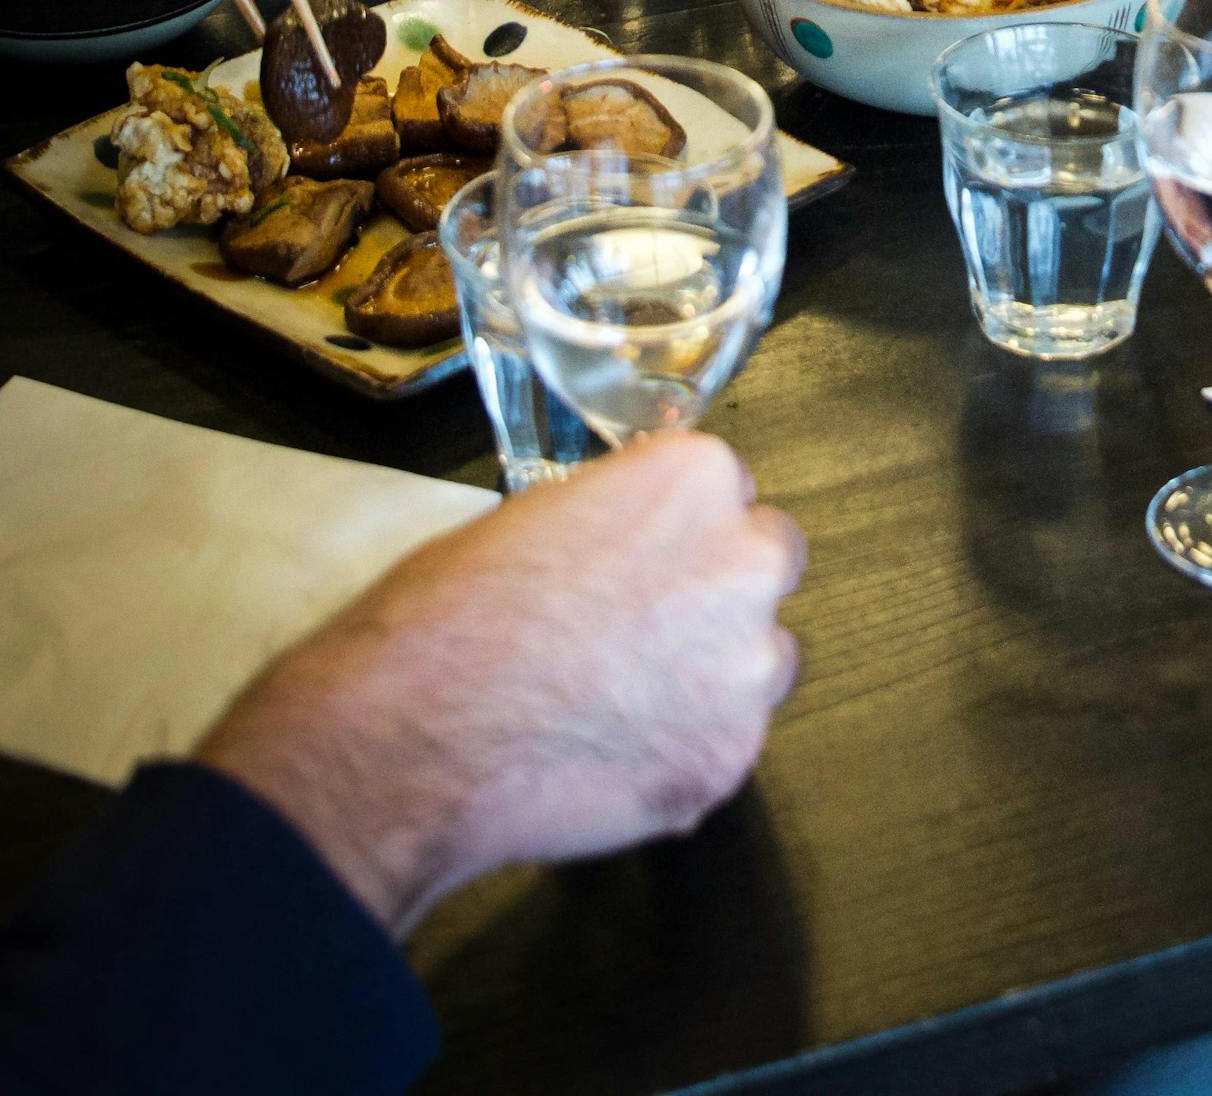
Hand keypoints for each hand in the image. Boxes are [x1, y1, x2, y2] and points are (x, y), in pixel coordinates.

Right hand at [198, 432, 804, 936]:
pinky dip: (684, 751)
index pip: (728, 488)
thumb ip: (619, 520)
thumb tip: (638, 545)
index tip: (652, 557)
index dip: (684, 528)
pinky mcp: (730, 760)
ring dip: (715, 673)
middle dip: (722, 590)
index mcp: (693, 481)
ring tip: (624, 701)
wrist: (414, 736)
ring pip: (761, 661)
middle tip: (649, 628)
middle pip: (768, 564)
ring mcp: (745, 669)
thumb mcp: (538, 515)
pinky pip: (727, 745)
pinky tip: (612, 756)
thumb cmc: (450, 615)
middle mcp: (742, 562)